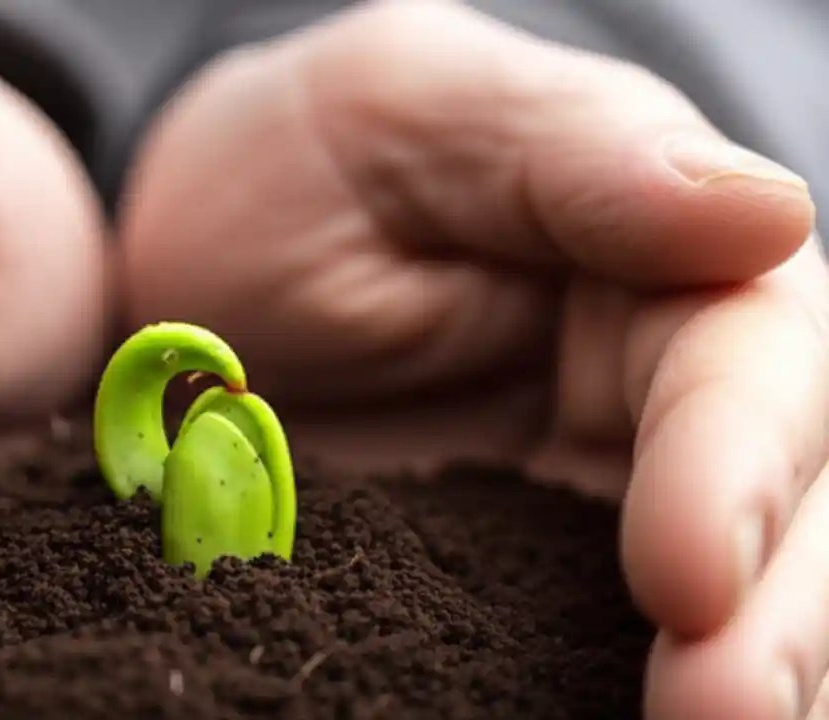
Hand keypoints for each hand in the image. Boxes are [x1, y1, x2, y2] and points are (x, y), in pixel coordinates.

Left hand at [119, 2, 824, 717]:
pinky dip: (617, 694)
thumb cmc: (296, 162)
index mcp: (658, 264)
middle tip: (724, 714)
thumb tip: (766, 212)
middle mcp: (651, 396)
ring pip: (726, 595)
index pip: (750, 363)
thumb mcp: (408, 110)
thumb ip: (575, 154)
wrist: (176, 270)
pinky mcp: (507, 580)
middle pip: (779, 505)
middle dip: (773, 616)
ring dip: (736, 677)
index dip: (745, 468)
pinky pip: (588, 644)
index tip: (691, 572)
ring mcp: (581, 502)